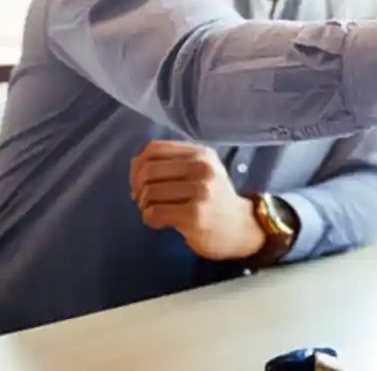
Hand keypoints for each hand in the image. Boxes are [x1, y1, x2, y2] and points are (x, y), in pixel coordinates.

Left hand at [129, 140, 264, 260]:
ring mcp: (201, 192)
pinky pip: (154, 213)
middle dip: (138, 188)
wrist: (241, 227)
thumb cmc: (214, 198)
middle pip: (148, 171)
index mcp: (202, 153)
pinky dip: (150, 219)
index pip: (155, 148)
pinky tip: (160, 222)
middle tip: (144, 200)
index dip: (139, 165)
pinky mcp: (195, 215)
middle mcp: (203, 168)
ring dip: (144, 205)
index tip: (141, 181)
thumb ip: (174, 162)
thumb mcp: (202, 171)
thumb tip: (135, 166)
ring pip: (149, 193)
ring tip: (154, 211)